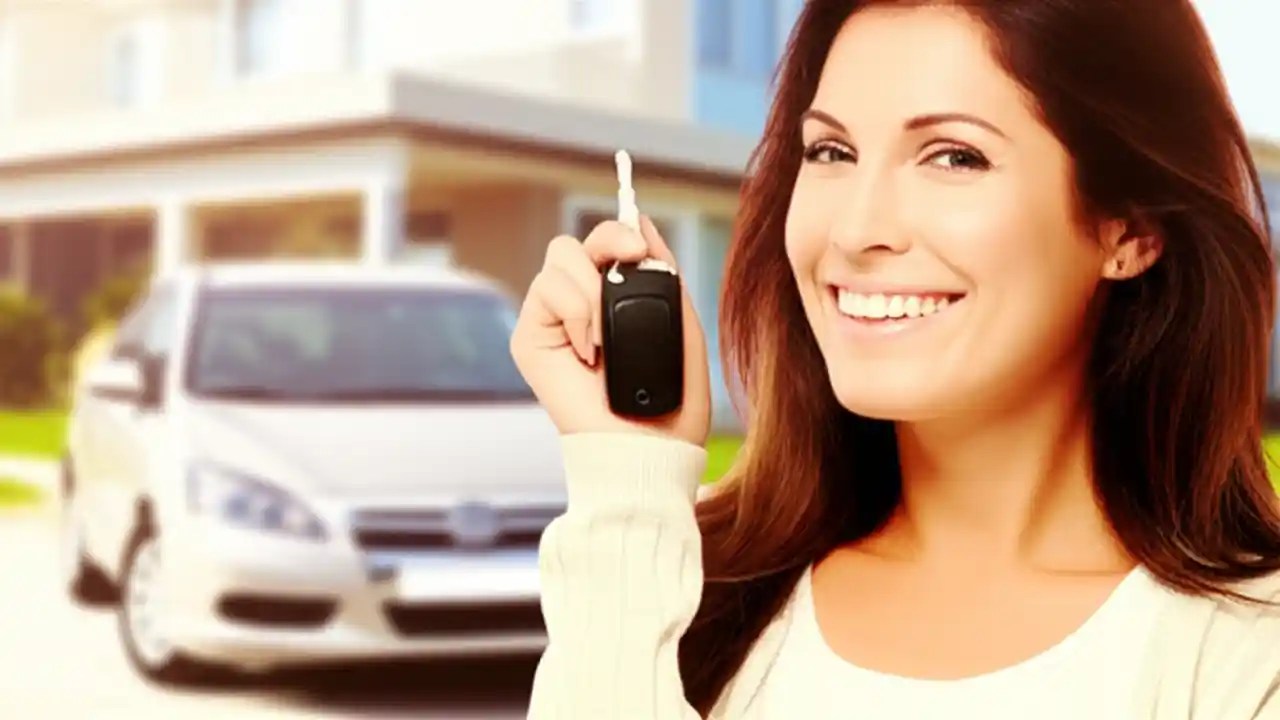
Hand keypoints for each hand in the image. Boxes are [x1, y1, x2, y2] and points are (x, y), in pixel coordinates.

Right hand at [509, 215, 711, 446]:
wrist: (650, 444)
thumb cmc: (669, 397)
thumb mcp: (679, 322)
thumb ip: (661, 270)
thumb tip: (641, 218)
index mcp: (612, 301)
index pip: (604, 245)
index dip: (620, 233)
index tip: (641, 248)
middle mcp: (577, 306)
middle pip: (574, 243)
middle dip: (606, 243)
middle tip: (629, 264)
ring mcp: (552, 322)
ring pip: (559, 258)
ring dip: (594, 292)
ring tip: (609, 337)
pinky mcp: (530, 339)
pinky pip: (547, 290)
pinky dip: (577, 312)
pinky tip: (590, 351)